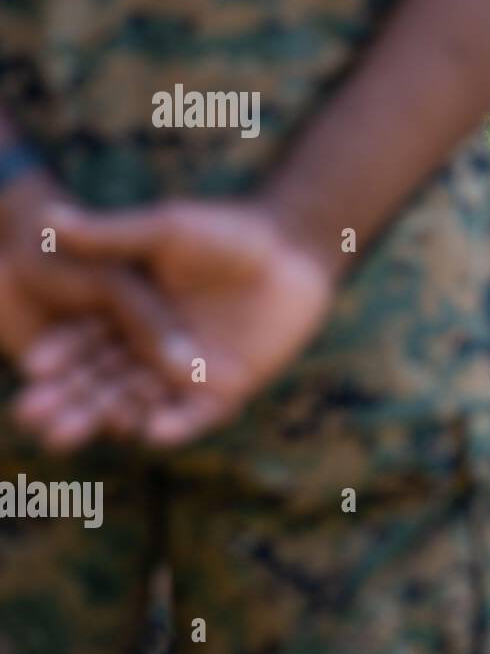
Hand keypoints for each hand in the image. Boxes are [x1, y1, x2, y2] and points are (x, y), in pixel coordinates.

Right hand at [20, 199, 336, 447]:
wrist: (292, 249)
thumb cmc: (227, 230)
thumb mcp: (165, 231)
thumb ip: (111, 236)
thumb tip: (47, 218)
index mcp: (129, 313)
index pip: (85, 341)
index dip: (59, 354)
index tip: (33, 365)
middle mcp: (152, 348)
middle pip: (103, 379)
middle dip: (69, 397)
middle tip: (33, 416)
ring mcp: (188, 371)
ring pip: (140, 402)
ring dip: (107, 417)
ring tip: (69, 435)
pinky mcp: (227, 389)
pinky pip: (198, 415)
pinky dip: (176, 425)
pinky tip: (152, 434)